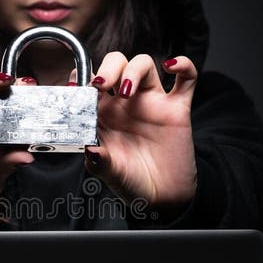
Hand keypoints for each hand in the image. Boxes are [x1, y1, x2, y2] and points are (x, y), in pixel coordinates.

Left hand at [74, 53, 197, 210]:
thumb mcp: (109, 174)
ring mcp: (152, 103)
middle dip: (108, 67)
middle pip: (116, 64)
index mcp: (102, 113)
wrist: (160, 198)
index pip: (89, 81)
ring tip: (126, 91)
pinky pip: (187, 79)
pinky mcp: (177, 110)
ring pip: (144, 65)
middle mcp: (125, 103)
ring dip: (134, 70)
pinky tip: (171, 66)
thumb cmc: (130, 182)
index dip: (81, 76)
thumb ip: (99, 161)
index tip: (75, 87)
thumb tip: (90, 149)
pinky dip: (183, 66)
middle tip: (101, 84)